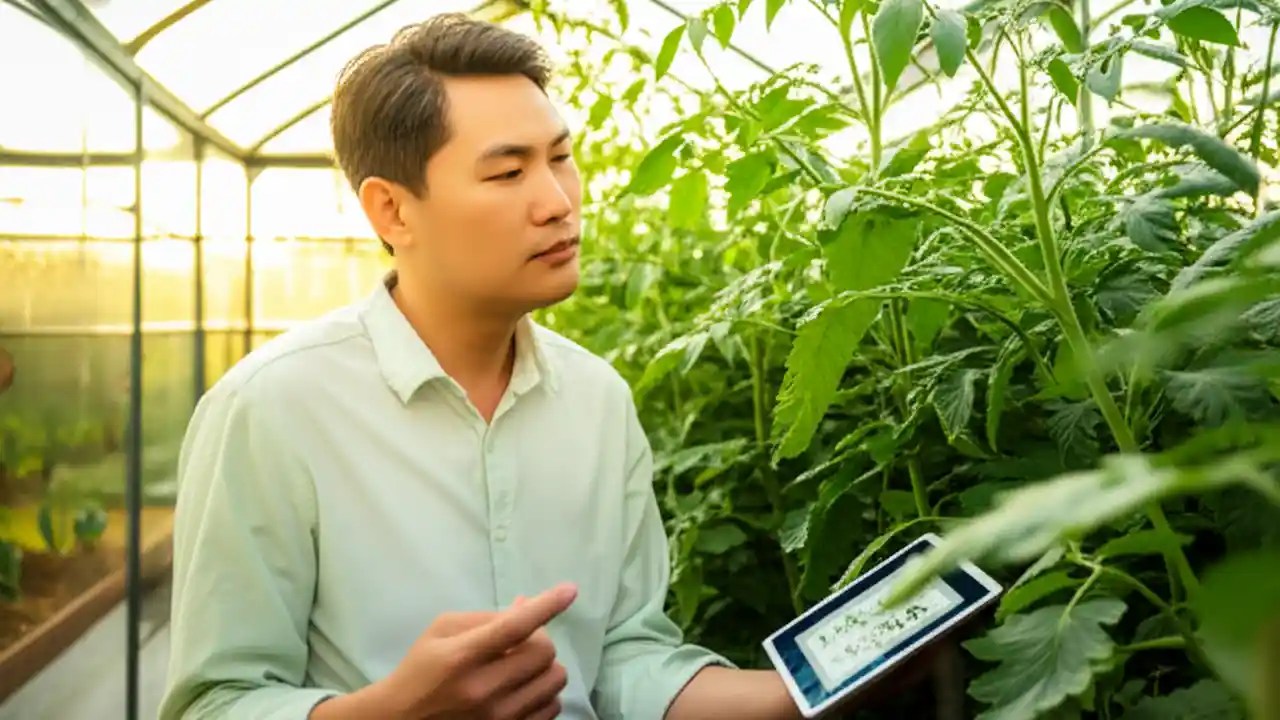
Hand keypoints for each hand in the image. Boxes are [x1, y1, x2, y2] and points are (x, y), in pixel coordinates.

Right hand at [372, 583, 576, 719]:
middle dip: (539, 638)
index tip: (570, 590)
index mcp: (462, 657)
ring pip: (555, 680)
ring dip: (545, 667)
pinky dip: (545, 693)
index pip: (514, 627)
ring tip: (523, 666)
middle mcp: (483, 690)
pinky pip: (553, 708)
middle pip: (544, 653)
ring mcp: (499, 719)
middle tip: (522, 641)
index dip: (546, 605)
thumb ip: (485, 617)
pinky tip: (525, 689)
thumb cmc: (421, 670)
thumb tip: (529, 605)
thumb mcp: (442, 632)